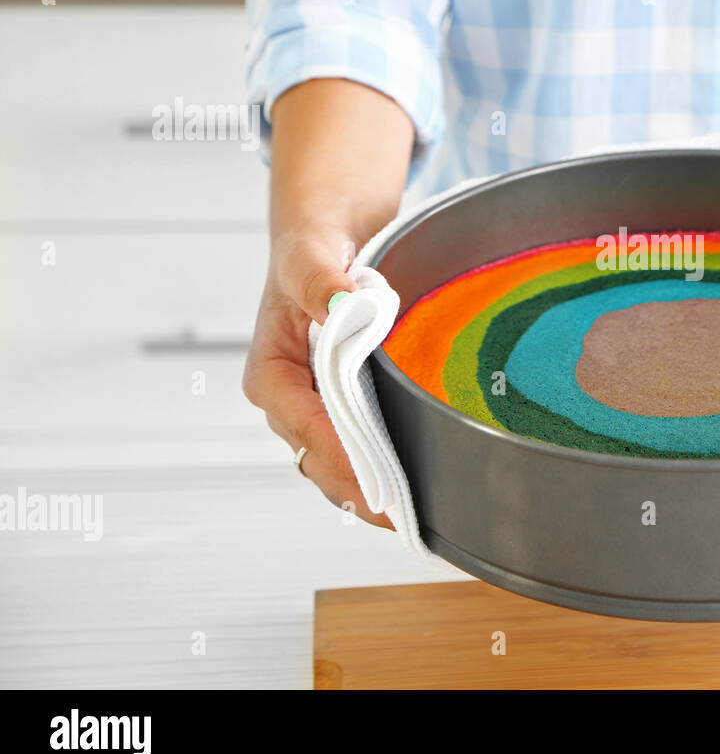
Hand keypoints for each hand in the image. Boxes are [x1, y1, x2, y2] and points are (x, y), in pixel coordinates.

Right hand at [242, 78, 414, 529]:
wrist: (333, 235)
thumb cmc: (314, 244)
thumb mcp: (311, 252)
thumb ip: (320, 277)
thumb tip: (339, 300)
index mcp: (271, 373)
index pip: (305, 427)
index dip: (340, 458)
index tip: (375, 485)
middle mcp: (289, 400)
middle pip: (321, 459)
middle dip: (359, 489)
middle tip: (403, 517)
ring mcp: (316, 409)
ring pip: (338, 465)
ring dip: (370, 490)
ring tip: (412, 516)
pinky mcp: (344, 409)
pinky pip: (358, 451)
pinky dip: (381, 470)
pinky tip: (414, 487)